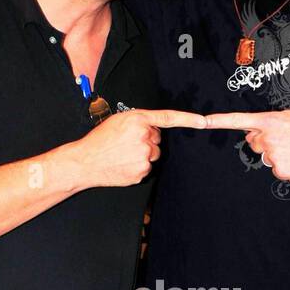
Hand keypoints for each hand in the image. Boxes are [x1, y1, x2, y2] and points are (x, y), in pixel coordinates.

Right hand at [73, 108, 206, 187]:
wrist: (85, 162)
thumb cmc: (99, 140)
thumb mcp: (118, 121)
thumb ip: (139, 122)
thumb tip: (153, 130)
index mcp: (138, 119)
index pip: (168, 118)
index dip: (189, 119)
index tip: (204, 122)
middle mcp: (144, 136)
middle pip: (158, 139)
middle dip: (147, 140)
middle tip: (126, 143)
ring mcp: (144, 156)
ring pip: (153, 154)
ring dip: (143, 154)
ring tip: (123, 154)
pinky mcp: (142, 171)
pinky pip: (147, 168)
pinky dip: (138, 167)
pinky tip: (123, 164)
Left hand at [205, 109, 289, 181]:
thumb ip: (269, 123)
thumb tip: (253, 134)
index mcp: (270, 121)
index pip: (239, 120)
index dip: (218, 121)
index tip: (202, 121)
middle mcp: (268, 139)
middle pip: (254, 143)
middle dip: (265, 142)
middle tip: (287, 140)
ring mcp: (273, 157)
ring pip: (266, 158)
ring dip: (277, 155)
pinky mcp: (281, 172)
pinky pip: (277, 170)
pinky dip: (287, 166)